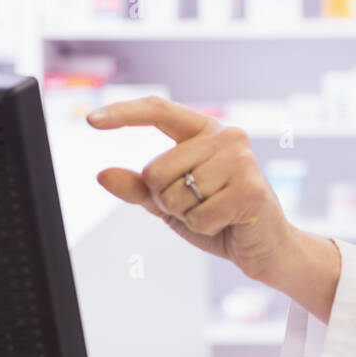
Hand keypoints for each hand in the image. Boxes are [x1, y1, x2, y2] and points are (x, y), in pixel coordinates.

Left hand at [86, 96, 292, 282]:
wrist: (265, 246)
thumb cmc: (220, 218)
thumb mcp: (171, 202)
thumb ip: (139, 188)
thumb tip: (102, 175)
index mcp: (207, 131)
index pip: (160, 110)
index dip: (125, 113)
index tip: (91, 120)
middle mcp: (227, 137)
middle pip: (156, 169)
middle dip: (166, 199)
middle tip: (198, 205)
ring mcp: (242, 161)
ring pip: (175, 194)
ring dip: (187, 215)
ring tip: (216, 213)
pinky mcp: (250, 189)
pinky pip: (197, 215)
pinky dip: (205, 227)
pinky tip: (228, 222)